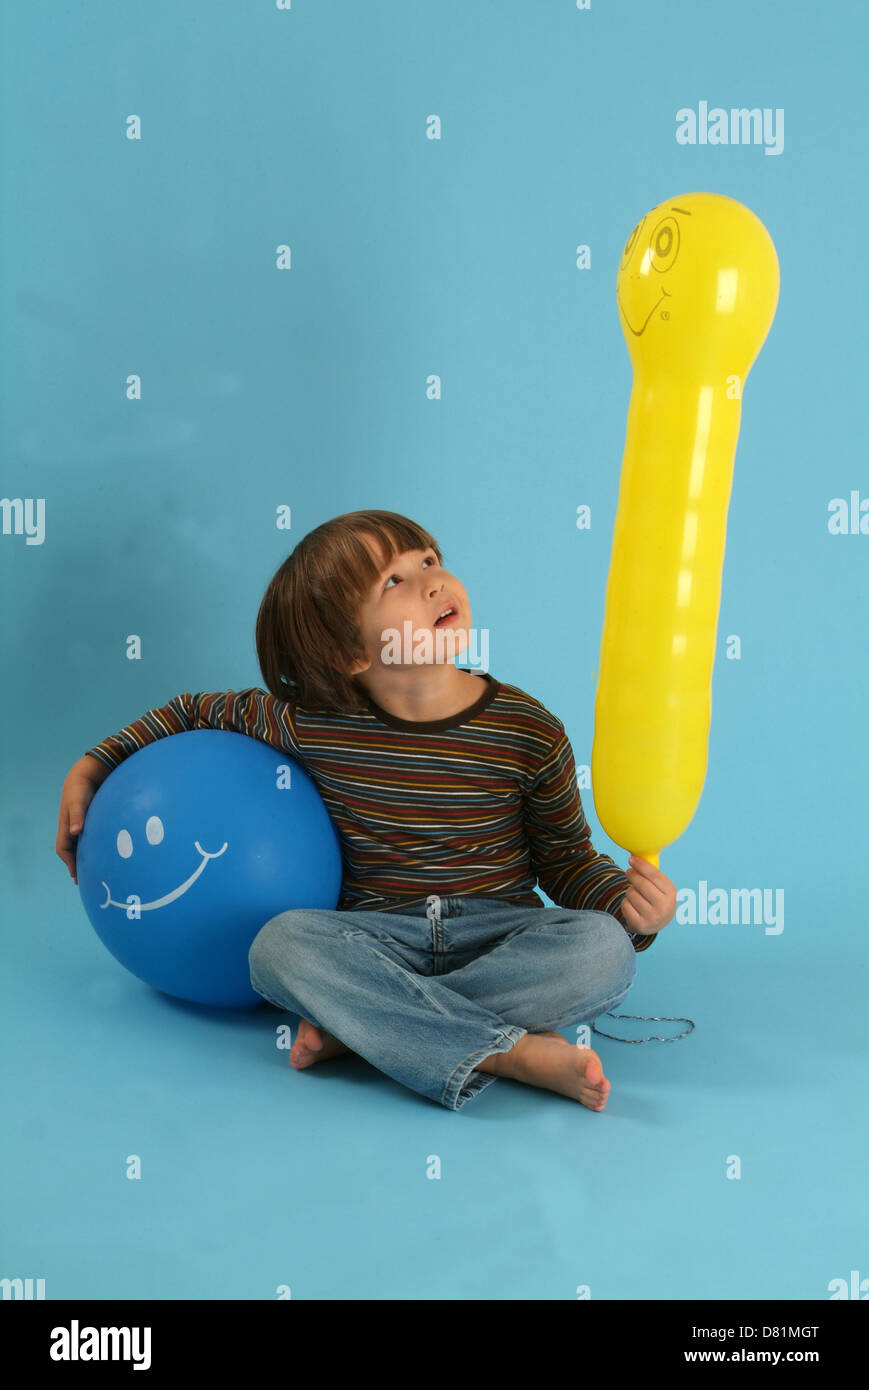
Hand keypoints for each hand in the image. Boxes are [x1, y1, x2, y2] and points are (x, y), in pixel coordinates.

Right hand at [56, 756, 109, 883]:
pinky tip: (104, 852)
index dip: (69, 863)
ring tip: (94, 870)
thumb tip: (75, 832)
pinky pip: (90, 838)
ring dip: (84, 857)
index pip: (64, 849)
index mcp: (66, 826)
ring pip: (80, 845)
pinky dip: (94, 847)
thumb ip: (77, 815)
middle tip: (84, 879)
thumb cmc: (80, 788)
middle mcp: (72, 827)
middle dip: (75, 864)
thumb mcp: (78, 801)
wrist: (87, 774)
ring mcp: (81, 824)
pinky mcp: (91, 820)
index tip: (76, 875)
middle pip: (71, 850)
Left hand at [620, 853, 675, 934]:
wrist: (656, 924)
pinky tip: (632, 906)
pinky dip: (626, 903)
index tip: (632, 859)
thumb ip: (652, 874)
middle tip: (628, 871)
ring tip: (635, 895)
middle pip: (642, 884)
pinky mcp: (640, 925)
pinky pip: (625, 905)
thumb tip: (636, 856)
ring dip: (630, 891)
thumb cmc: (656, 898)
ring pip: (631, 893)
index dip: (642, 866)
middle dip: (633, 875)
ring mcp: (652, 917)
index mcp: (671, 893)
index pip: (655, 875)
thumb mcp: (660, 887)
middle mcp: (664, 906)